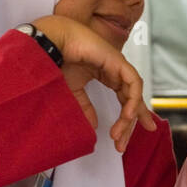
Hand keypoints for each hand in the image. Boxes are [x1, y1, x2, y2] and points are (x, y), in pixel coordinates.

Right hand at [30, 14, 156, 152]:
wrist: (52, 43)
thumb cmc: (59, 59)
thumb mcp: (74, 91)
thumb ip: (85, 107)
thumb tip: (94, 126)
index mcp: (107, 75)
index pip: (125, 100)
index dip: (129, 119)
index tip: (125, 138)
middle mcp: (116, 71)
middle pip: (131, 101)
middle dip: (128, 125)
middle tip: (121, 144)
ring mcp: (119, 66)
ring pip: (133, 95)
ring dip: (129, 117)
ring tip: (119, 134)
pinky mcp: (118, 61)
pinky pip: (133, 83)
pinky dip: (133, 99)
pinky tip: (127, 115)